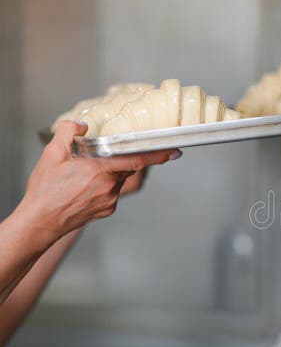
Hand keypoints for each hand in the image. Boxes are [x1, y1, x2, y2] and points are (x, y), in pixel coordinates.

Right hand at [14, 121, 179, 249]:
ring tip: (83, 174)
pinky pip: (112, 192)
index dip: (158, 155)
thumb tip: (82, 124)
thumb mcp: (52, 154)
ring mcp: (110, 201)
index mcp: (101, 171)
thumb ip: (67, 132)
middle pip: (127, 167)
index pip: (137, 160)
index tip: (174, 151)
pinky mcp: (107, 210)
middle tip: (104, 157)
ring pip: (119, 180)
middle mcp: (110, 187)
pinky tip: (84, 186)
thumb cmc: (45, 190)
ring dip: (109, 172)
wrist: (40, 221)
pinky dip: (104, 185)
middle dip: (121, 159)